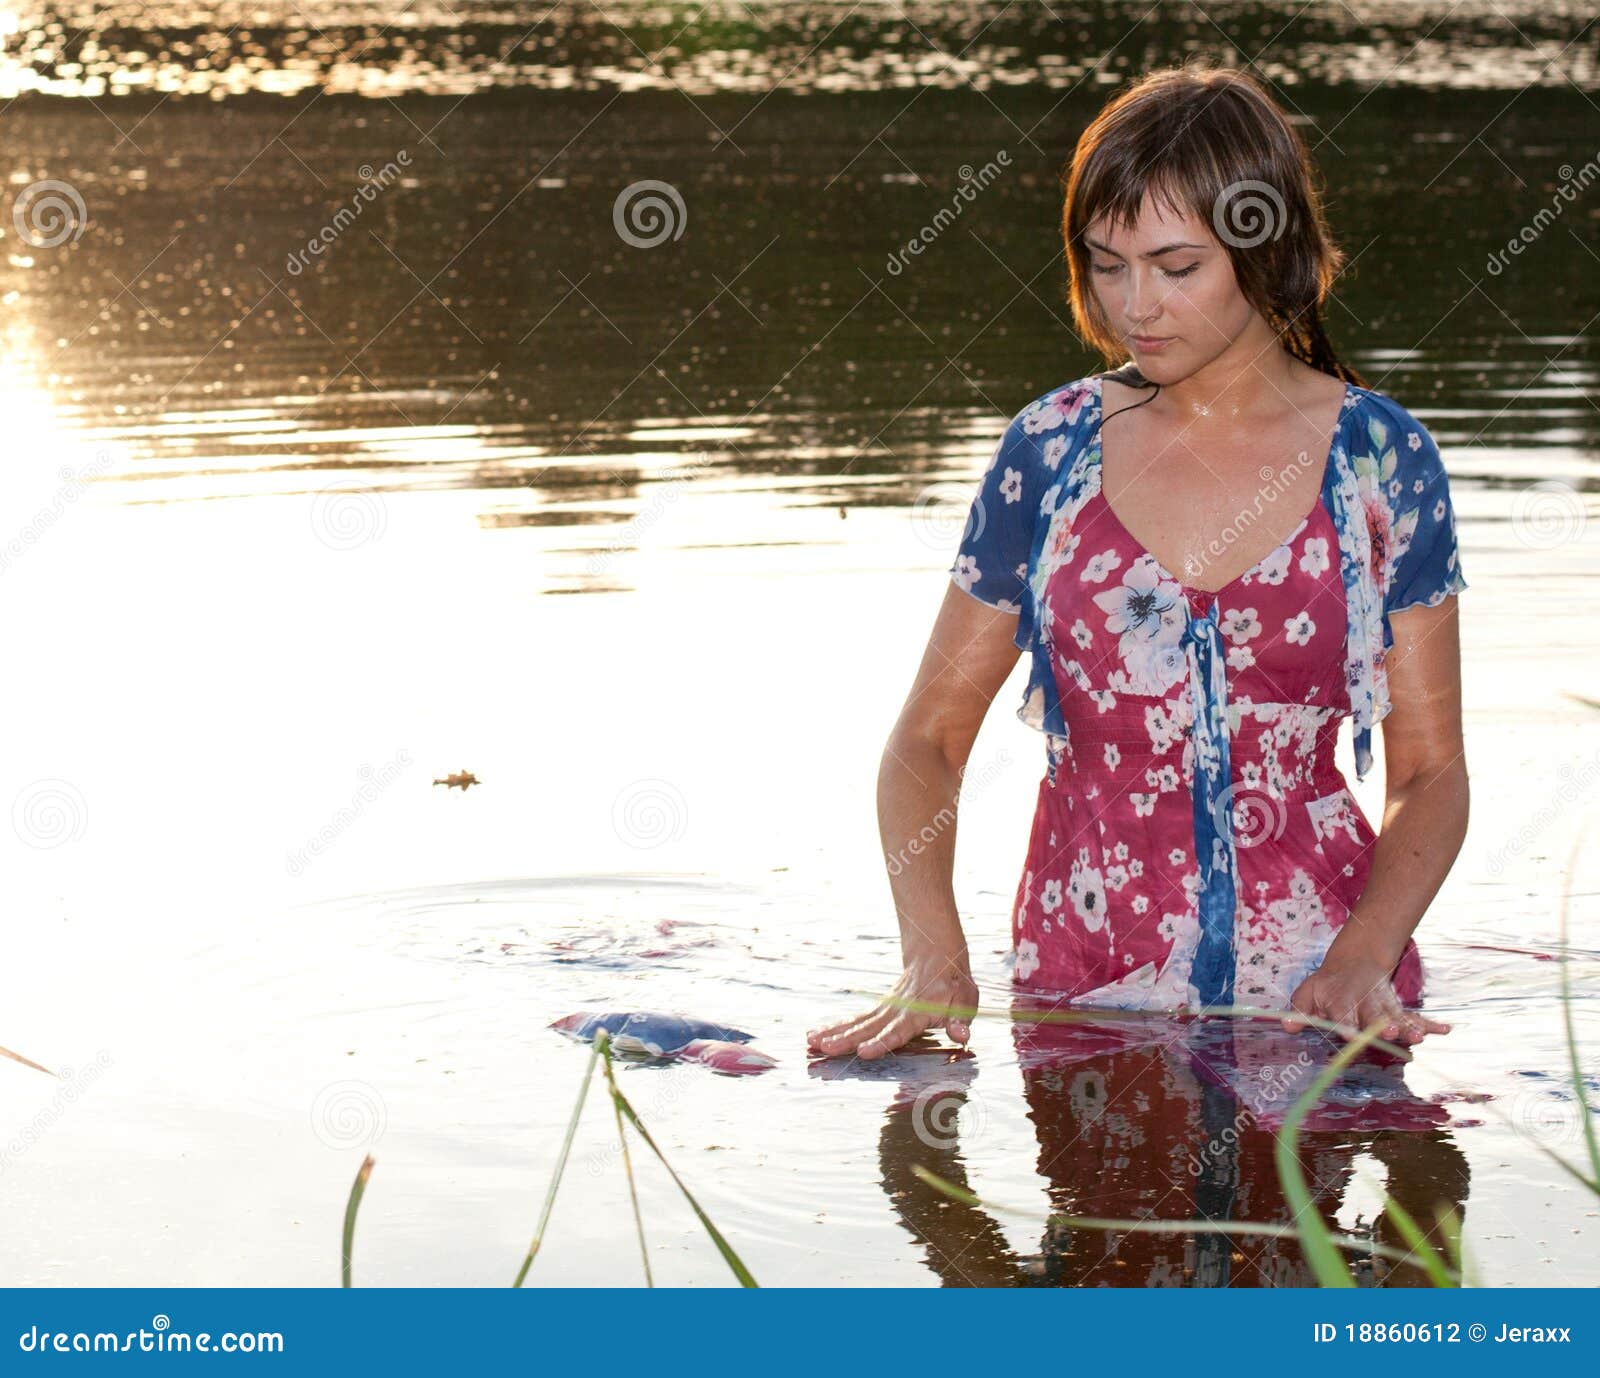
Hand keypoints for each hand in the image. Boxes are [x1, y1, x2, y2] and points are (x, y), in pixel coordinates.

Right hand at [807, 950, 977, 1059]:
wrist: (938, 957)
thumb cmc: (955, 984)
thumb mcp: (965, 999)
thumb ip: (960, 1018)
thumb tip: (961, 1035)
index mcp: (917, 1013)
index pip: (897, 1031)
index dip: (882, 1042)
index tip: (864, 1052)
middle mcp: (895, 1012)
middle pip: (868, 1027)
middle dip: (846, 1039)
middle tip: (826, 1048)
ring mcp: (884, 1009)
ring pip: (856, 1022)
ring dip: (834, 1032)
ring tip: (811, 1041)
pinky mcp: (878, 1010)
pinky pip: (854, 1019)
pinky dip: (834, 1026)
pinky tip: (815, 1035)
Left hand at [1281, 947, 1450, 1048]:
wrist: (1356, 962)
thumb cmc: (1327, 986)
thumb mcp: (1308, 992)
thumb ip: (1299, 1010)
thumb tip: (1287, 1026)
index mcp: (1340, 1002)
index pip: (1342, 1015)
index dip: (1344, 1025)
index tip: (1348, 1035)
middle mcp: (1365, 1006)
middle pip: (1374, 1016)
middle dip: (1381, 1025)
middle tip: (1389, 1032)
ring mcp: (1384, 1008)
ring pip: (1397, 1018)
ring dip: (1408, 1027)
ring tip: (1418, 1037)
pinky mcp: (1399, 1010)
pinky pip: (1416, 1017)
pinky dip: (1430, 1024)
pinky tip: (1445, 1029)